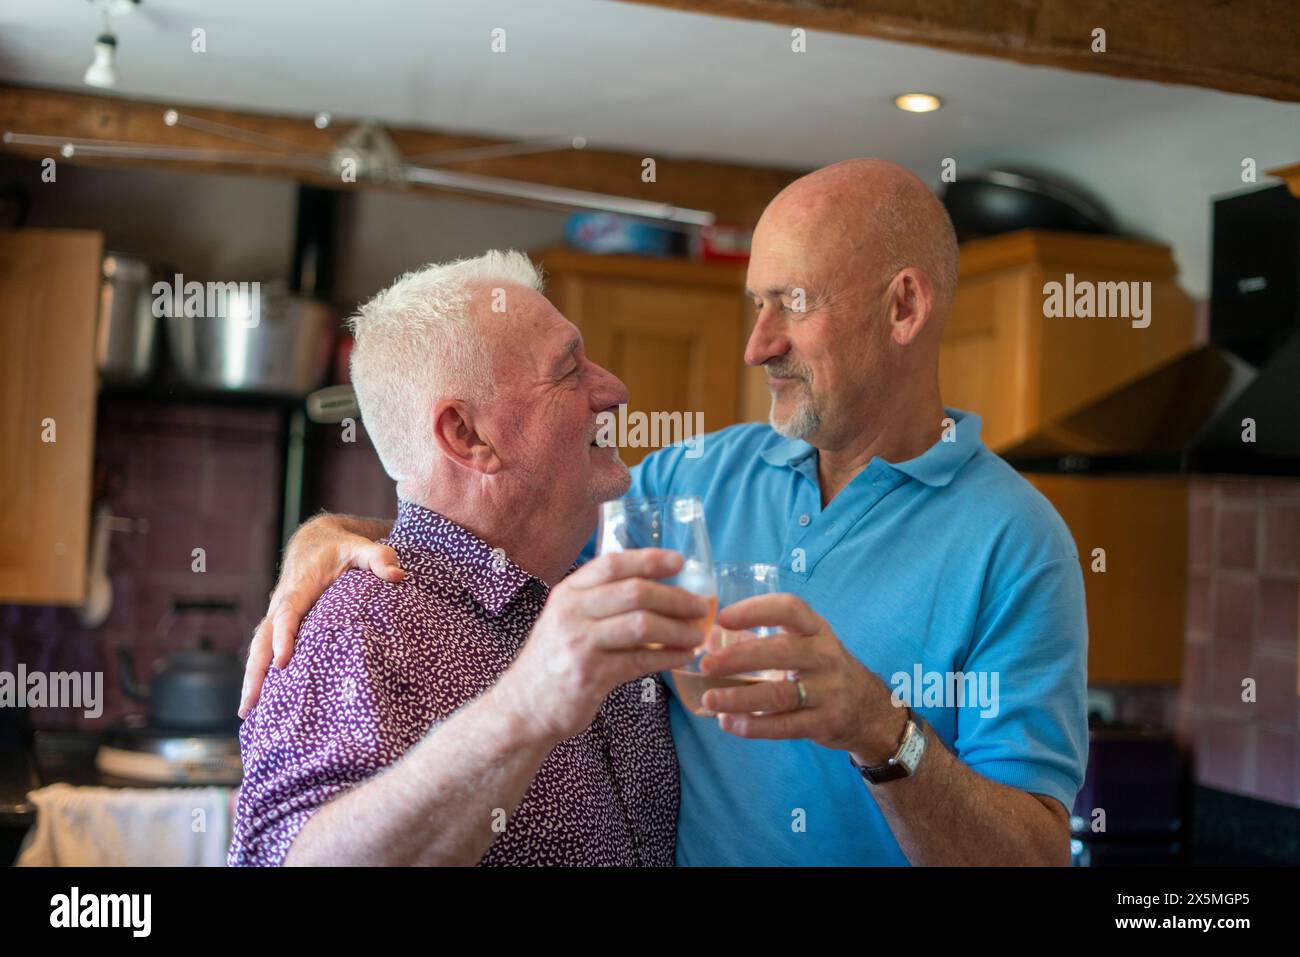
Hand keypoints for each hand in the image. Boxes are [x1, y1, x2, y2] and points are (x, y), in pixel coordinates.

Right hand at [239, 515, 402, 717]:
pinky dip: (258, 673)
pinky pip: (264, 650)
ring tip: (245, 713)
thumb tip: (399, 575)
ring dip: (251, 678)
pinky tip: (258, 701)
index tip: (283, 663)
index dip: (284, 637)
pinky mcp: (278, 625)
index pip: (287, 615)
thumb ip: (379, 558)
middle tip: (249, 705)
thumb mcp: (360, 547)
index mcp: (298, 589)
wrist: (314, 541)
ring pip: (258, 649)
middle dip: (255, 672)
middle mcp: (280, 604)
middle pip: (262, 641)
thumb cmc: (340, 549)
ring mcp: (276, 616)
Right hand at [494, 549, 709, 744]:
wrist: (524, 707)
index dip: (649, 559)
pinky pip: (640, 659)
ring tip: (698, 634)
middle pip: (635, 592)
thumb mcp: (567, 620)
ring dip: (678, 628)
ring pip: (642, 624)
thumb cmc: (554, 660)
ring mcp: (579, 643)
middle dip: (676, 598)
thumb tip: (656, 586)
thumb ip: (600, 601)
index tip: (680, 562)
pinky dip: (668, 656)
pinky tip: (684, 656)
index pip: (613, 564)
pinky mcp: (591, 675)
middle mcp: (571, 612)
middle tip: (701, 606)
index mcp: (568, 592)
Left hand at [698, 593, 907, 762]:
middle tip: (706, 664)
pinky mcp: (824, 722)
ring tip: (709, 699)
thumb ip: (761, 641)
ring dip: (739, 698)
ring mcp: (828, 691)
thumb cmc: (821, 670)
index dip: (756, 610)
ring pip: (778, 695)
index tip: (723, 618)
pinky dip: (752, 726)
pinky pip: (784, 726)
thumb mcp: (804, 646)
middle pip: (779, 652)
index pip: (790, 609)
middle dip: (738, 658)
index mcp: (817, 630)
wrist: (869, 709)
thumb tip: (711, 639)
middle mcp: (825, 656)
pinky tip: (727, 723)